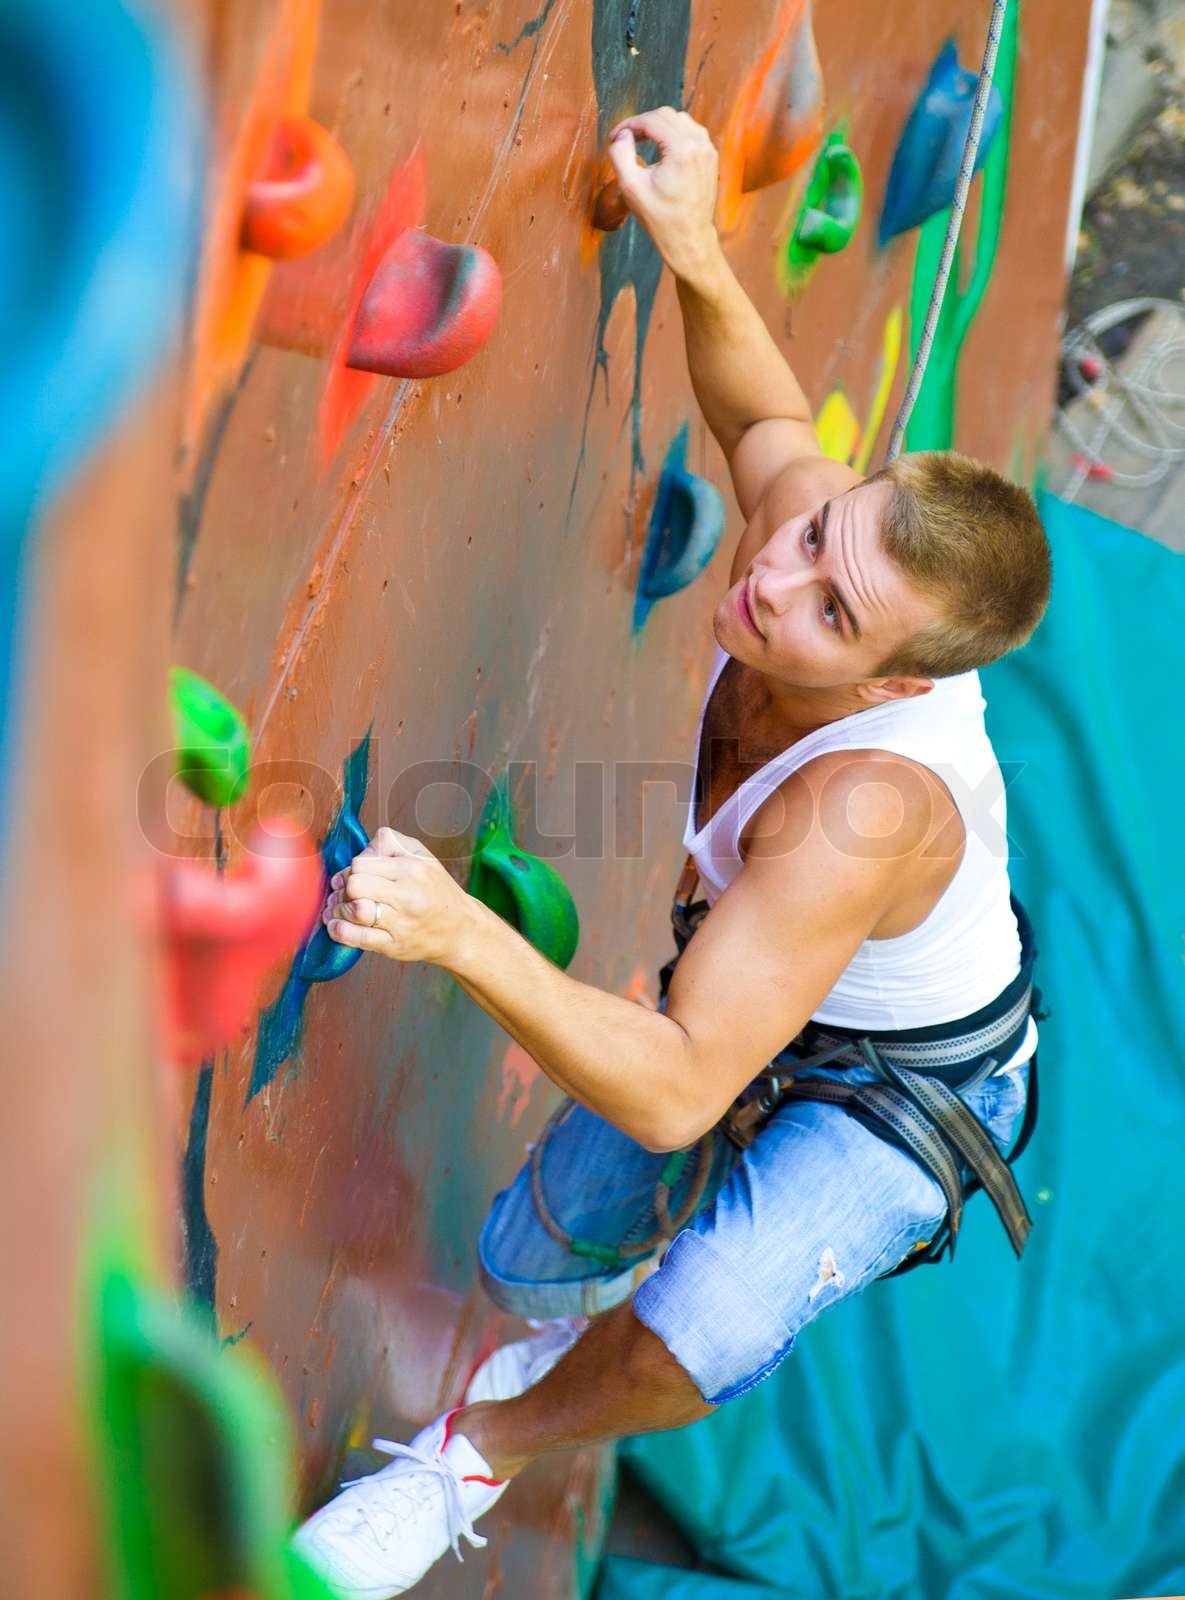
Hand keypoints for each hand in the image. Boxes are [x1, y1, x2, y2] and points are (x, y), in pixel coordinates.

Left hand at [321, 827, 472, 964]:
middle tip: (349, 892)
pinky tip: (335, 925)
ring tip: (341, 908)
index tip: (355, 875)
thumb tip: (362, 851)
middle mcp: (407, 896)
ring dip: (340, 908)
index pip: (361, 863)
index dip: (352, 868)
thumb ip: (391, 843)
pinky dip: (340, 931)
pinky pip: (358, 938)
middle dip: (345, 888)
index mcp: (412, 870)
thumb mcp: (422, 856)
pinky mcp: (394, 945)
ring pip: (354, 910)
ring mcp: (400, 923)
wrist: (460, 930)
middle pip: (354, 885)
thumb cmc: (436, 889)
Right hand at [607, 107, 719, 278]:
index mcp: (682, 150)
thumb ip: (620, 154)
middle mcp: (699, 144)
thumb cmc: (661, 219)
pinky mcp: (711, 157)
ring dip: (659, 126)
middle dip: (644, 123)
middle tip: (626, 138)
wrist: (689, 239)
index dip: (629, 124)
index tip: (615, 136)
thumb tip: (622, 134)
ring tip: (642, 141)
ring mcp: (708, 150)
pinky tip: (661, 148)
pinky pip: (691, 132)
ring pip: (680, 120)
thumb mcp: (631, 187)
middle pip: (666, 115)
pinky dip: (674, 133)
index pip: (651, 120)